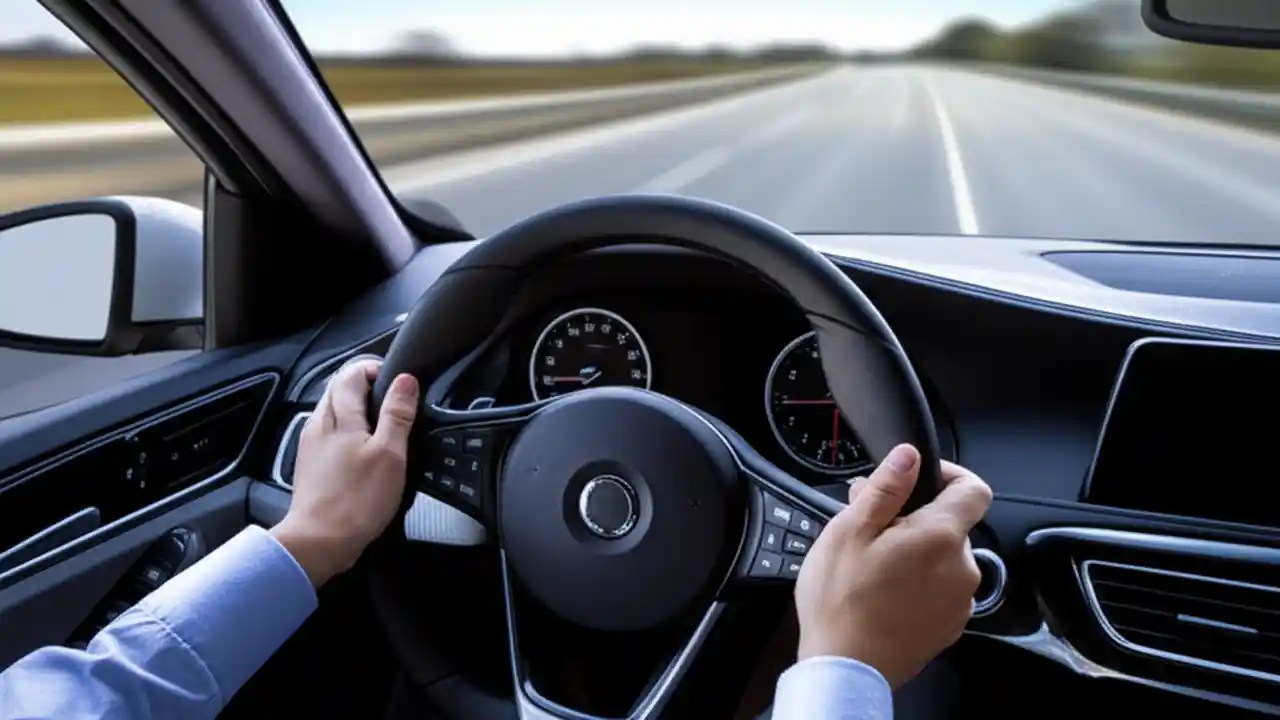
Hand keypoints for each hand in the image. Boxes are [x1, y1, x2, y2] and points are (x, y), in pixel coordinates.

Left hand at [270, 359, 419, 586]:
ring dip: (354, 409)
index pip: (351, 373)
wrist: (319, 541)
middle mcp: (319, 424)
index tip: (396, 382)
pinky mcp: (309, 465)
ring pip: (331, 411)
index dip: (374, 369)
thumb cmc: (358, 499)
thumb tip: (405, 380)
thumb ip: (397, 414)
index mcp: (339, 417)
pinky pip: (327, 434)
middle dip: (364, 386)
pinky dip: (345, 431)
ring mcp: (310, 445)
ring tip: (380, 427)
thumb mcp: (390, 454)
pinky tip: (360, 451)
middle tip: (392, 402)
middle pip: (338, 389)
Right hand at [793, 444, 992, 687]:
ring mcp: (960, 601)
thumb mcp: (850, 531)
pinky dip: (920, 583)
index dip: (950, 475)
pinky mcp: (950, 625)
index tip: (920, 480)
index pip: (975, 489)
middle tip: (873, 528)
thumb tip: (909, 455)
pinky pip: (942, 589)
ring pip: (944, 559)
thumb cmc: (841, 601)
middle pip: (952, 525)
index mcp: (940, 537)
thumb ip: (886, 487)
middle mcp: (961, 568)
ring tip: (874, 566)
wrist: (846, 669)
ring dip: (918, 553)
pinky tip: (885, 593)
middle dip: (916, 518)